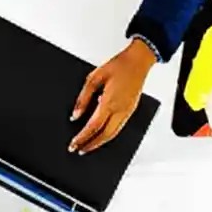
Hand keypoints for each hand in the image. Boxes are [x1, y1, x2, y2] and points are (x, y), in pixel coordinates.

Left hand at [69, 38, 155, 154]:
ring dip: (100, 143)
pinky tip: (101, 135)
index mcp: (109, 102)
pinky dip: (108, 135)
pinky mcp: (131, 111)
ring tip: (88, 146)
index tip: (73, 144)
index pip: (93, 127)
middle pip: (104, 136)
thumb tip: (75, 115)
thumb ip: (83, 98)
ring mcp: (127, 112)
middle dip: (91, 145)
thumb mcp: (94, 78)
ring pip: (112, 134)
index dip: (82, 137)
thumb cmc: (119, 66)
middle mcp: (120, 110)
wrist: (138, 61)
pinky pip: (119, 128)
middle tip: (79, 150)